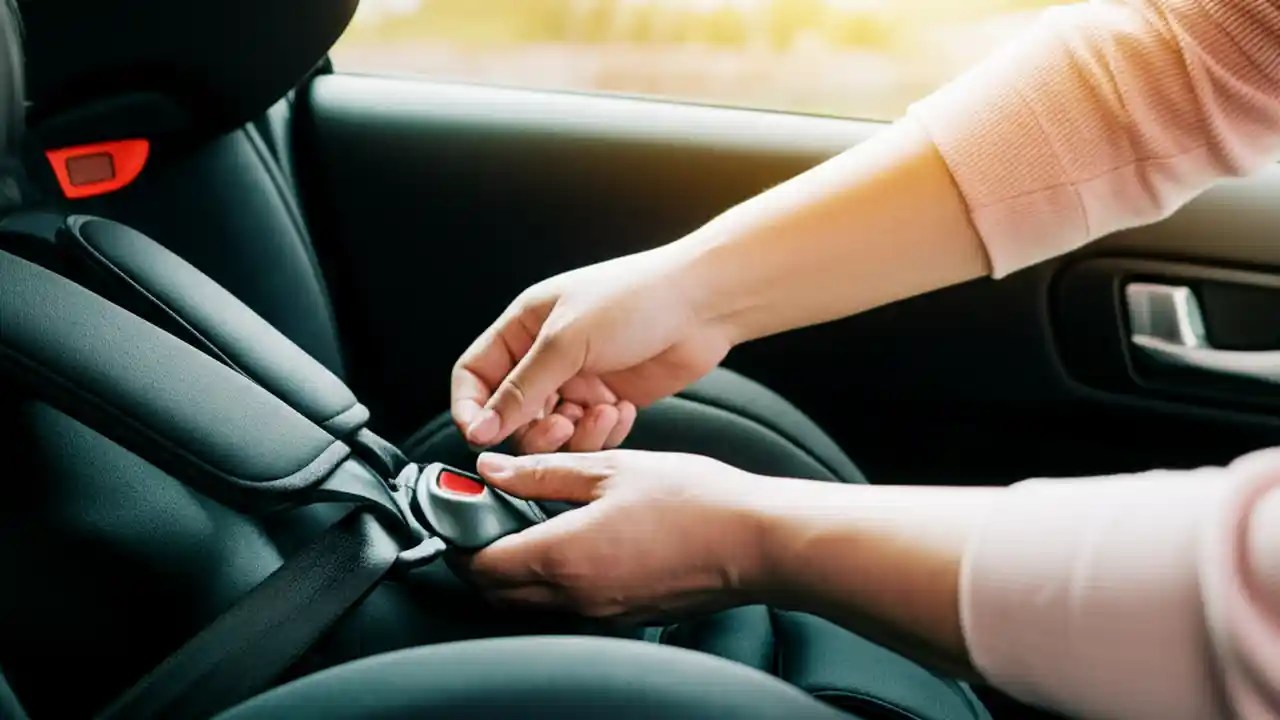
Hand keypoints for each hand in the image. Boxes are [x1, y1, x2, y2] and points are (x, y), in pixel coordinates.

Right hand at [450, 247, 731, 452]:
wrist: (703, 304)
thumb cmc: (636, 299)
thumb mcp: (566, 341)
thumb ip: (520, 389)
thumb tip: (480, 427)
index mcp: (524, 327)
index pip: (475, 375)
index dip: (471, 408)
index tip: (480, 437)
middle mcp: (547, 356)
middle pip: (513, 414)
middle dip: (532, 429)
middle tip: (559, 426)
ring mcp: (579, 380)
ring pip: (552, 432)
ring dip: (572, 434)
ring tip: (599, 414)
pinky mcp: (609, 401)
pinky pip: (589, 436)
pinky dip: (602, 433)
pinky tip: (622, 410)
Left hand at [465, 450, 775, 622]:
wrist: (754, 542)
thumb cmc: (693, 501)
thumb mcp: (610, 470)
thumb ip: (543, 471)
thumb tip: (495, 469)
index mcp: (563, 557)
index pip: (480, 564)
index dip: (461, 536)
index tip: (462, 507)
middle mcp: (575, 596)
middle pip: (498, 592)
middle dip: (479, 558)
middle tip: (485, 517)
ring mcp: (600, 612)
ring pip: (529, 603)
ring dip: (514, 572)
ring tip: (526, 527)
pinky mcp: (623, 615)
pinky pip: (567, 605)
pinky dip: (552, 580)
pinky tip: (572, 544)